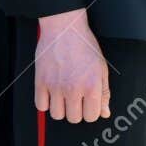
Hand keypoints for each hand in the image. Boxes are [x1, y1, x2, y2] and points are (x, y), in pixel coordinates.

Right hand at [36, 8, 110, 123]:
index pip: (92, 116)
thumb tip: (104, 112)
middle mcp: (73, 88)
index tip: (88, 103)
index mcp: (91, 85)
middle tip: (76, 97)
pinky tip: (51, 92)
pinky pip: (40, 106)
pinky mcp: (40, 82)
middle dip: (76, 110)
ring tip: (63, 94)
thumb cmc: (84, 44)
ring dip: (61, 108)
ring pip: (57, 115)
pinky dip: (45, 102)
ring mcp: (55, 86)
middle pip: (74, 118)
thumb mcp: (101, 67)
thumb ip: (104, 92)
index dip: (91, 110)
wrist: (65, 27)